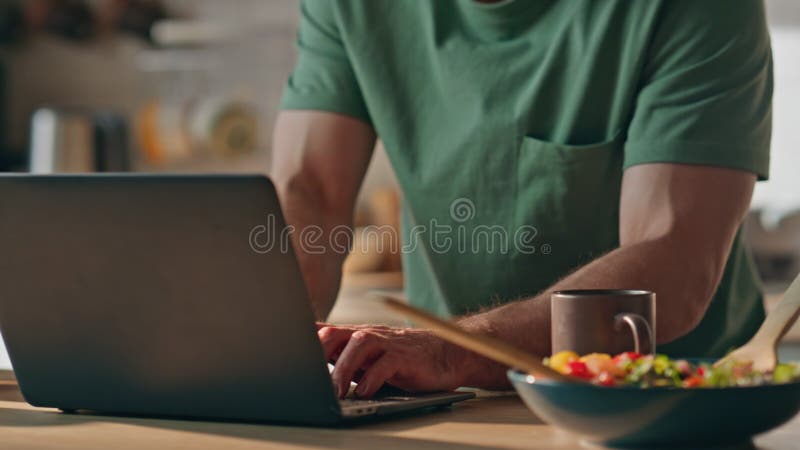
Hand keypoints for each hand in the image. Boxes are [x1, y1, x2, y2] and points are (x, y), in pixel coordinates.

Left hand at [317, 323, 468, 397]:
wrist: (445, 354)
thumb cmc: (402, 358)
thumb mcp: (369, 357)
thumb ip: (343, 356)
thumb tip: (311, 364)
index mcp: (357, 336)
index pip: (326, 332)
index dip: (306, 340)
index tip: (287, 355)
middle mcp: (370, 335)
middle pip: (338, 334)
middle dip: (320, 352)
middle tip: (309, 377)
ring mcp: (388, 343)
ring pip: (360, 344)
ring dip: (344, 367)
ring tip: (337, 391)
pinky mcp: (405, 357)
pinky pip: (385, 364)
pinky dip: (372, 378)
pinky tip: (365, 392)